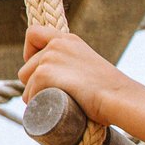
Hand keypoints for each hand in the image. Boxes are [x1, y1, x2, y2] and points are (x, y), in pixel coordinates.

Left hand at [18, 26, 135, 122]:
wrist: (118, 98)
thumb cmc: (112, 92)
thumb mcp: (90, 68)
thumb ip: (73, 65)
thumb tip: (61, 81)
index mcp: (68, 40)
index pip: (33, 34)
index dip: (29, 52)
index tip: (38, 69)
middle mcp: (56, 45)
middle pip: (26, 67)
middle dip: (34, 85)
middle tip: (52, 97)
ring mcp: (49, 58)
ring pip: (26, 83)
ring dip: (36, 97)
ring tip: (57, 105)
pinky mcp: (44, 74)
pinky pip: (30, 95)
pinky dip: (38, 106)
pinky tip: (54, 110)